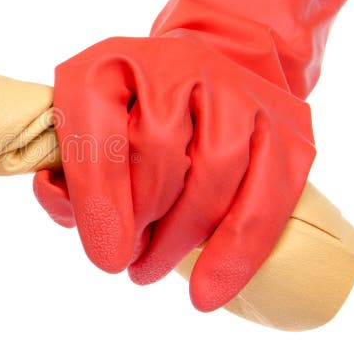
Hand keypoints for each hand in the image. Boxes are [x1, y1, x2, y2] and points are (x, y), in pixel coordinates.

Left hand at [33, 0, 353, 311]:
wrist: (206, 70)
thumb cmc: (132, 119)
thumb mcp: (82, 139)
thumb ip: (68, 185)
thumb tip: (95, 237)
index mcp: (109, 66)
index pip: (98, 130)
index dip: (98, 199)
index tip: (105, 256)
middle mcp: (175, 64)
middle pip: (160, 151)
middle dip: (141, 218)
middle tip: (127, 257)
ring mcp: (236, 90)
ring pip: (216, 173)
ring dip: (181, 238)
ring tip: (150, 267)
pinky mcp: (285, 124)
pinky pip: (269, 194)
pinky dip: (239, 251)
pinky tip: (209, 289)